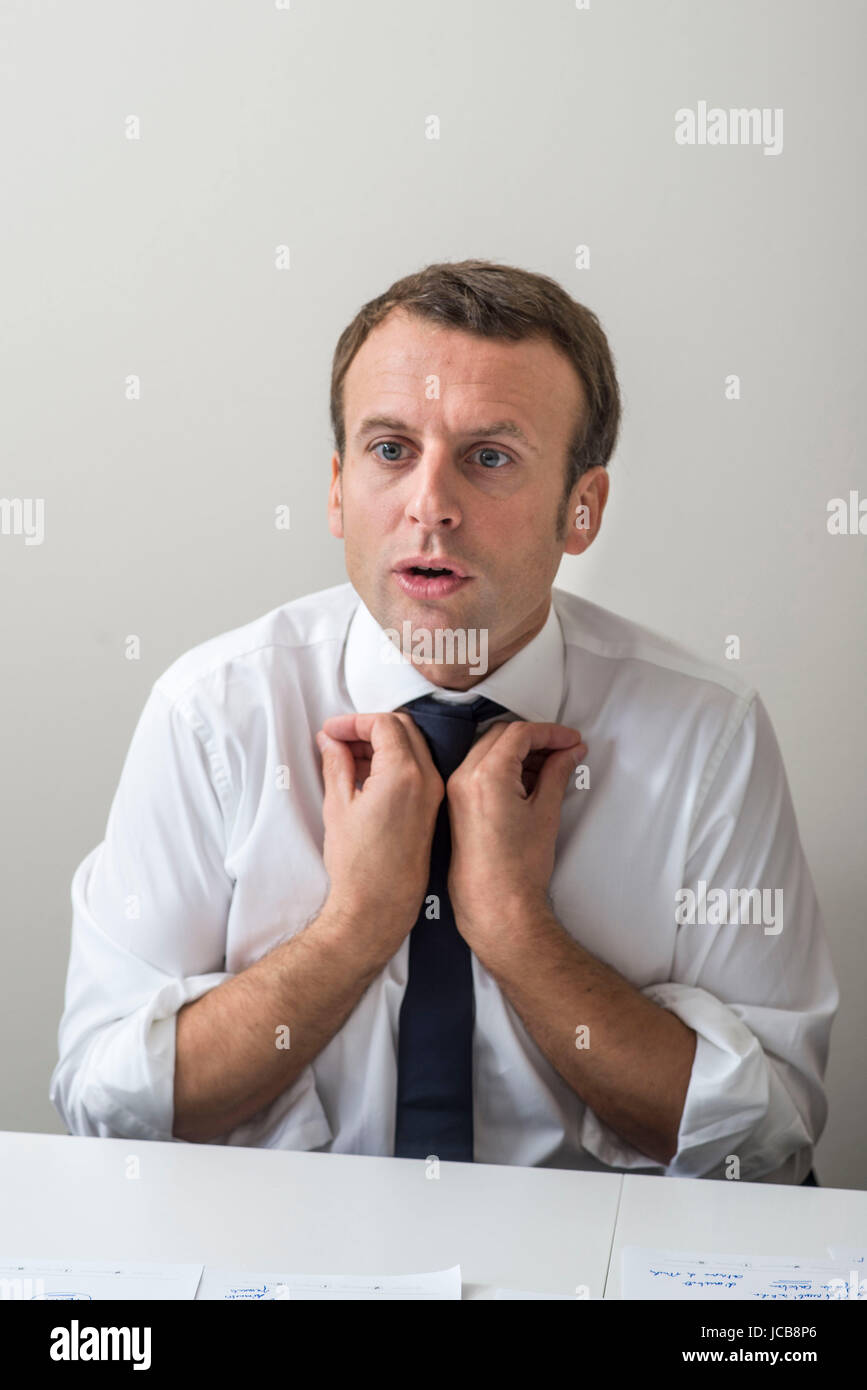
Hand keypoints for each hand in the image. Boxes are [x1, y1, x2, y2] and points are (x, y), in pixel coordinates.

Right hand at [315, 712, 444, 948]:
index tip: (330, 731)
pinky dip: (393, 763)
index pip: (384, 723)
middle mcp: (428, 780)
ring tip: (346, 759)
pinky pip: (417, 770)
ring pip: (412, 748)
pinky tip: (366, 776)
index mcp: (405, 774)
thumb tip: (331, 742)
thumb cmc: (358, 864)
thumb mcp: (338, 806)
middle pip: (403, 729)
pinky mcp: (432, 810)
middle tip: (337, 740)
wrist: (378, 907)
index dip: (353, 722)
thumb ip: (336, 764)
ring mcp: (434, 795)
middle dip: (368, 728)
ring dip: (382, 745)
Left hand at [445, 721, 585, 945]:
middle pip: (500, 735)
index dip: (550, 733)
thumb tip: (569, 753)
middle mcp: (464, 777)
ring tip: (551, 767)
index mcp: (486, 775)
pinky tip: (529, 781)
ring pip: (488, 750)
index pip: (519, 733)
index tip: (571, 740)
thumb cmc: (518, 867)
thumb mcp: (546, 812)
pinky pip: (479, 769)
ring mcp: (456, 791)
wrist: (496, 905)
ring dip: (519, 751)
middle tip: (564, 750)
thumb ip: (557, 773)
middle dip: (534, 738)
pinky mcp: (456, 805)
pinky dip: (504, 767)